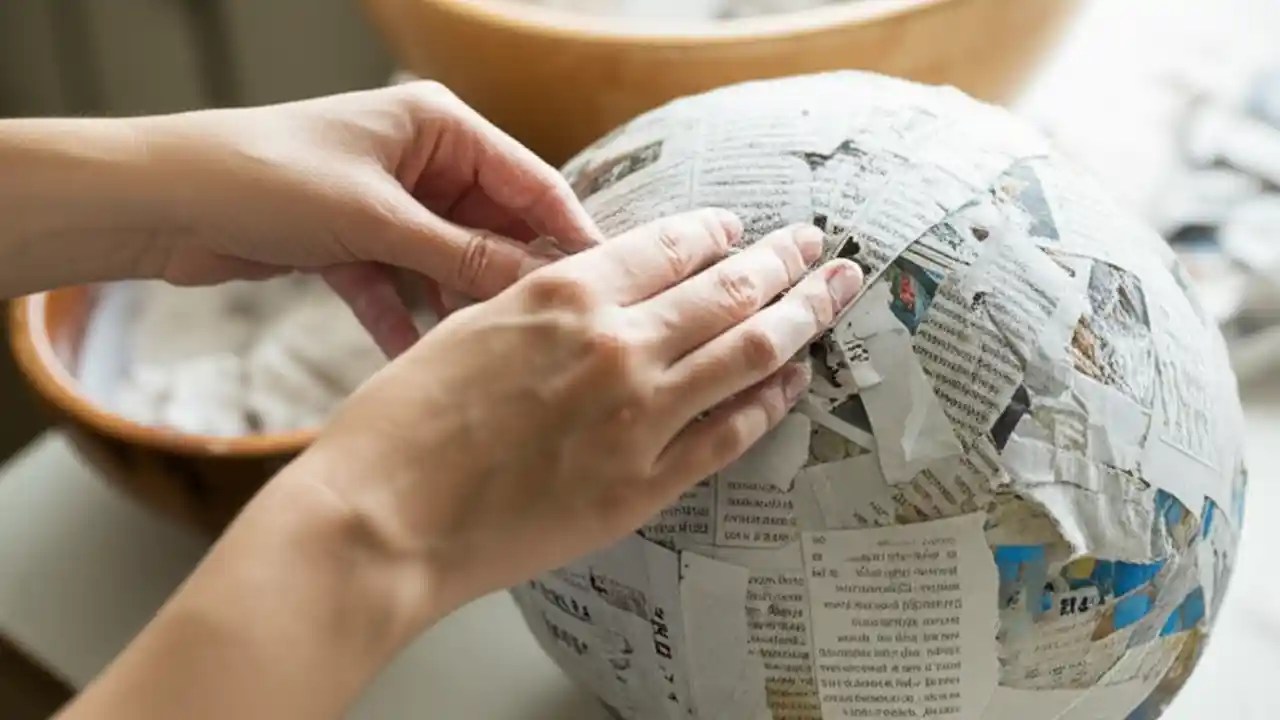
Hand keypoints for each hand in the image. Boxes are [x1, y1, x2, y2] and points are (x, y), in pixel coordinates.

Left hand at [132, 81, 598, 354]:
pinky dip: (404, 321)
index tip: (606, 283)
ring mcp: (390, 205)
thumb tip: (540, 284)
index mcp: (438, 127)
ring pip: (448, 265)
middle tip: (548, 336)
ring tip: (487, 357)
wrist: (161, 201)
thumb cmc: (264, 177)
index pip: (529, 180)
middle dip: (511, 281)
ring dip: (457, 309)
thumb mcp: (377, 219)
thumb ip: (461, 256)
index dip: (568, 233)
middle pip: (492, 228)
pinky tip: (418, 361)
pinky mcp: (356, 243)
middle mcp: (421, 162)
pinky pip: (399, 287)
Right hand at [285, 209, 863, 623]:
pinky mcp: (645, 484)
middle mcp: (615, 345)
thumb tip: (596, 294)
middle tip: (819, 247)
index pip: (671, 245)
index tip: (740, 231)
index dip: (718, 233)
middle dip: (786, 262)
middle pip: (730, 289)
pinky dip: (770, 404)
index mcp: (564, 296)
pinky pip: (730, 434)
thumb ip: (545, 307)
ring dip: (802, 318)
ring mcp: (638, 416)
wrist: (382, 519)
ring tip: (833, 298)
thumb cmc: (403, 425)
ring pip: (749, 352)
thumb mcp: (469, 328)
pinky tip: (793, 386)